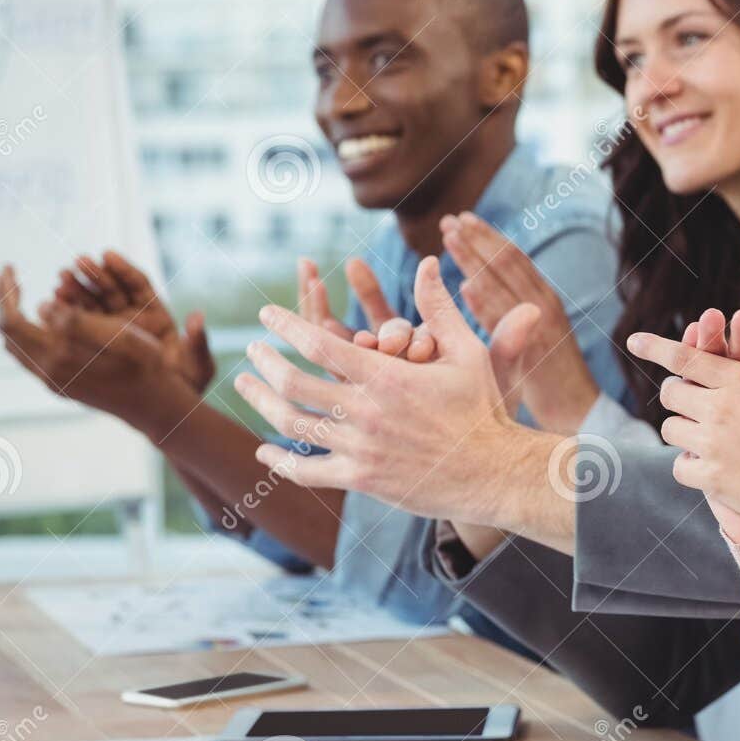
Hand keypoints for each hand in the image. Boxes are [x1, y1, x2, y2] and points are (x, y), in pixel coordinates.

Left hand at [0, 264, 198, 432]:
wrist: (154, 403)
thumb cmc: (145, 363)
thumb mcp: (120, 335)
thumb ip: (79, 322)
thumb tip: (42, 306)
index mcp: (59, 356)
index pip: (12, 321)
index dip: (6, 292)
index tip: (9, 269)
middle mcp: (49, 371)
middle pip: (8, 332)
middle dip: (5, 300)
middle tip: (8, 275)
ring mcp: (52, 381)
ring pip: (15, 345)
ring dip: (14, 316)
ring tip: (19, 293)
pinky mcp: (59, 385)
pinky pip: (28, 356)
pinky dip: (27, 332)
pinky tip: (42, 320)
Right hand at [51, 250, 213, 393]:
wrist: (170, 410)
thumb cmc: (188, 384)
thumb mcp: (198, 364)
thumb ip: (197, 341)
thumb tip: (197, 318)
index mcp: (157, 316)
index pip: (138, 286)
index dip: (123, 270)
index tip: (106, 255)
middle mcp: (133, 319)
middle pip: (112, 291)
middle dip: (94, 276)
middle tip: (76, 262)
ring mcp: (113, 331)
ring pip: (93, 306)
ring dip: (77, 290)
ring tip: (60, 278)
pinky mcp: (98, 345)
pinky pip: (82, 326)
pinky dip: (70, 314)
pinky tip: (54, 303)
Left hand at [235, 256, 522, 519]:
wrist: (493, 471)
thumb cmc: (482, 408)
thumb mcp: (466, 351)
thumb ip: (439, 306)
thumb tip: (428, 261)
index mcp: (386, 376)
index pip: (318, 343)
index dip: (285, 326)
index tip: (266, 316)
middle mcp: (365, 411)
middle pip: (292, 382)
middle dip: (264, 362)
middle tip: (252, 350)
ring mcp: (360, 448)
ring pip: (292, 424)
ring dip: (261, 402)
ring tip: (246, 387)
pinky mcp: (361, 479)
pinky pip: (306, 471)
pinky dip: (280, 461)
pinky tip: (264, 451)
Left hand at [442, 211, 600, 431]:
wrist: (575, 409)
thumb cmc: (547, 375)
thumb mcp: (529, 334)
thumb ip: (503, 308)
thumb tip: (472, 282)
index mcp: (542, 296)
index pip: (511, 258)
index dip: (486, 237)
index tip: (462, 218)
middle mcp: (544, 303)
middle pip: (506, 263)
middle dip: (477, 241)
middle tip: (450, 220)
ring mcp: (541, 326)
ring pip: (505, 285)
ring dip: (476, 260)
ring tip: (450, 239)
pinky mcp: (536, 350)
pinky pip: (507, 323)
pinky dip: (486, 303)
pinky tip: (465, 288)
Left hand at [628, 307, 739, 524]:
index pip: (686, 357)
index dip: (655, 346)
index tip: (633, 341)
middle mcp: (722, 409)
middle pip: (672, 392)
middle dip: (677, 392)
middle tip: (689, 399)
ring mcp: (713, 446)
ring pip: (672, 429)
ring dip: (683, 428)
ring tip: (701, 433)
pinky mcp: (711, 480)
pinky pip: (680, 467)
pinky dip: (690, 464)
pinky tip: (707, 465)